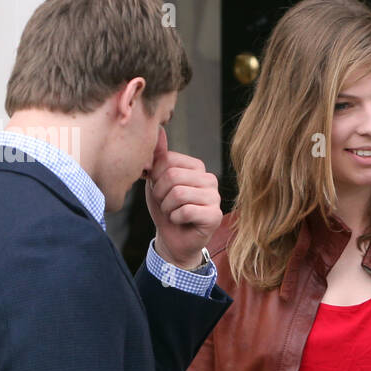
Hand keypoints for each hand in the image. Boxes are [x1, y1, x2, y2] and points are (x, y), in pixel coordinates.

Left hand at [145, 128, 221, 269]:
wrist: (173, 239)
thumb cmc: (166, 208)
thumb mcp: (156, 181)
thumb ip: (158, 157)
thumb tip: (159, 131)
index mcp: (196, 167)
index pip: (167, 160)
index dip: (154, 177)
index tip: (158, 190)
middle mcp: (209, 178)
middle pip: (172, 175)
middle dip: (160, 193)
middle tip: (165, 204)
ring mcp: (215, 197)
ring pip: (178, 193)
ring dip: (167, 208)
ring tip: (173, 213)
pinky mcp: (215, 215)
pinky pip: (186, 211)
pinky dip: (176, 219)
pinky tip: (182, 221)